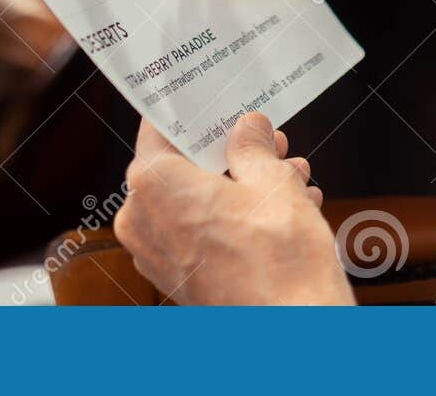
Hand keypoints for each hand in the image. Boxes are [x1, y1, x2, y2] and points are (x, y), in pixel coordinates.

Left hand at [114, 115, 353, 304]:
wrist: (292, 332)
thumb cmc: (278, 261)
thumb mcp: (272, 181)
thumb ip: (252, 146)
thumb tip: (248, 128)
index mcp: (153, 185)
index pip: (162, 129)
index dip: (197, 114)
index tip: (218, 103)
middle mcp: (143, 221)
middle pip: (185, 166)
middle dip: (233, 154)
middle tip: (271, 144)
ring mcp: (158, 255)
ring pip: (198, 201)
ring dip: (244, 186)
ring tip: (291, 177)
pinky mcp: (179, 279)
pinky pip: (201, 233)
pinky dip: (235, 218)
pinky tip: (283, 209)